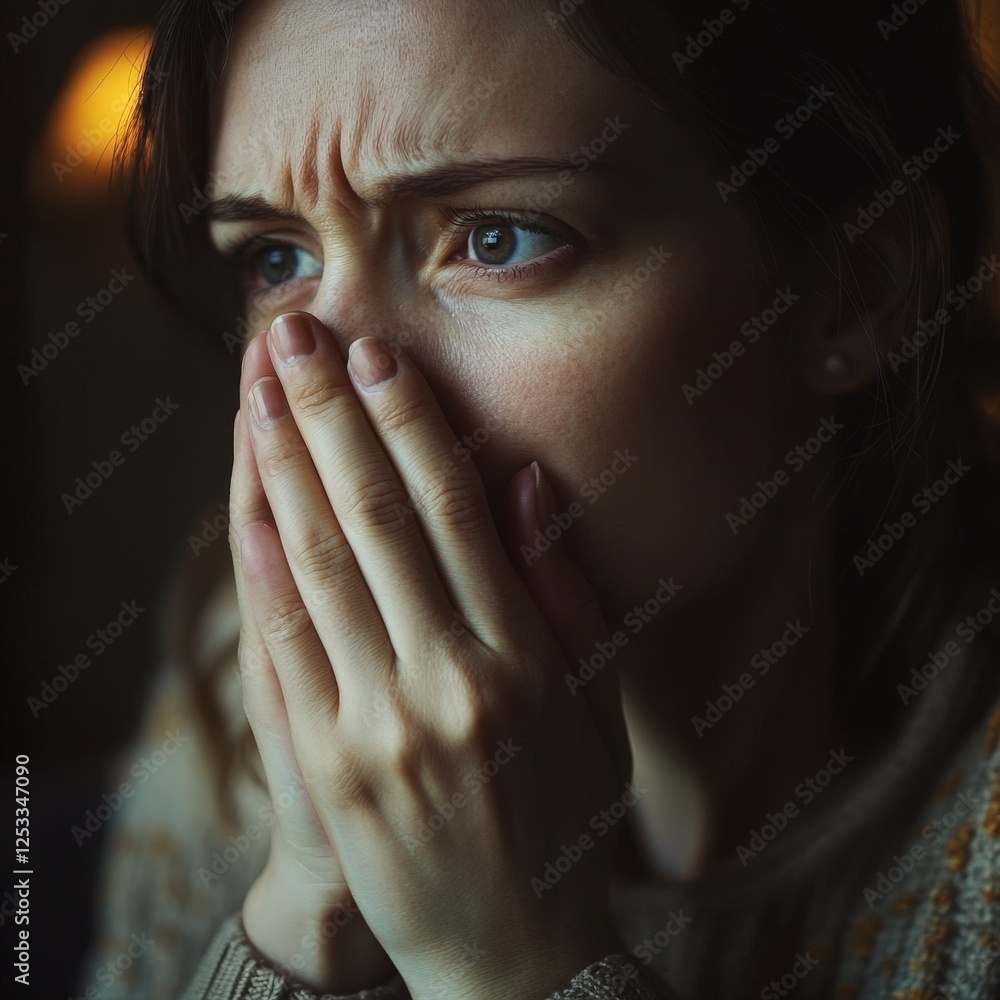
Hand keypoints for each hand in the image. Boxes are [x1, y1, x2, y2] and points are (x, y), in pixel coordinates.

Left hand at [234, 311, 632, 999]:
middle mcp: (448, 683)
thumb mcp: (598, 704)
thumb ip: (561, 587)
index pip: (454, 510)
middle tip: (295, 333)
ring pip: (318, 563)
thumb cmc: (567, 816)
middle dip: (328, 413)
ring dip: (282, 464)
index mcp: (526, 662)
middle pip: (375, 515)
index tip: (376, 354)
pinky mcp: (323, 764)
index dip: (410, 422)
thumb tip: (523, 478)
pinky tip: (243, 493)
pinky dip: (259, 559)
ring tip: (258, 388)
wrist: (510, 951)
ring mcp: (375, 725)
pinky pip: (284, 641)